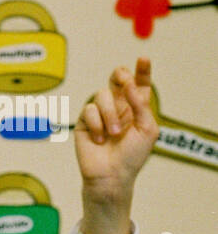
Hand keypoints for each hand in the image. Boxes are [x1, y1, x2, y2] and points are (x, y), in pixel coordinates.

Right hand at [74, 58, 156, 202]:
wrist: (111, 175)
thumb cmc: (133, 155)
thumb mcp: (148, 129)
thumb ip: (141, 105)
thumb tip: (129, 86)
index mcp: (136, 106)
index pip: (139, 83)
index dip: (142, 70)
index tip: (144, 59)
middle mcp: (119, 106)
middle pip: (117, 78)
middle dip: (121, 76)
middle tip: (125, 84)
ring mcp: (100, 113)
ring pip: (102, 94)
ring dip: (110, 114)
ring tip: (114, 134)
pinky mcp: (85, 122)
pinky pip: (89, 110)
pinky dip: (97, 124)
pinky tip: (99, 139)